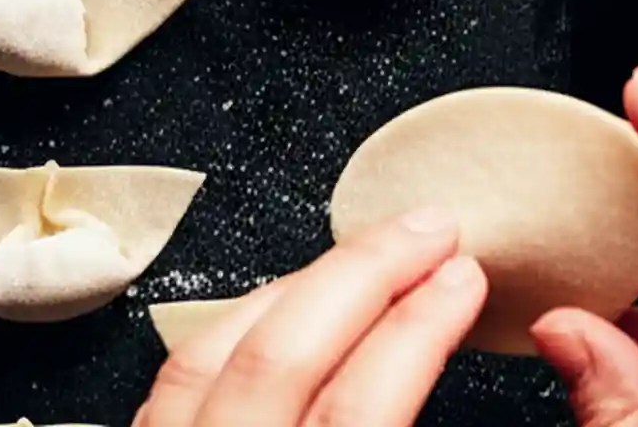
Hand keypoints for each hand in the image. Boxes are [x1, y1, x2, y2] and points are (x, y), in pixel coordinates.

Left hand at [134, 208, 486, 426]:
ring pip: (212, 355)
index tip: (463, 275)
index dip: (420, 327)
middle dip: (365, 274)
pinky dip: (235, 326)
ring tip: (367, 255)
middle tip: (429, 230)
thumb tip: (441, 341)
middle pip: (280, 357)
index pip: (359, 405)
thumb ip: (404, 420)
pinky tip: (280, 305)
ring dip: (300, 288)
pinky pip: (174, 380)